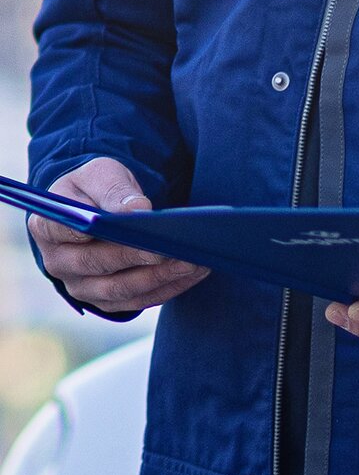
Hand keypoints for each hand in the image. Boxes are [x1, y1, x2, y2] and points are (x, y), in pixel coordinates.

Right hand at [26, 157, 209, 314]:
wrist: (94, 206)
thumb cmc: (95, 188)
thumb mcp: (101, 174)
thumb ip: (114, 189)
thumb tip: (137, 211)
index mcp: (48, 226)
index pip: (67, 230)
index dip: (101, 230)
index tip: (137, 224)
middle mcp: (57, 262)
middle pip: (99, 264)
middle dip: (141, 256)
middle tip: (177, 246)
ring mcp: (80, 286)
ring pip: (121, 289)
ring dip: (160, 278)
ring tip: (195, 261)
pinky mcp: (104, 300)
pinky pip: (137, 300)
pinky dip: (167, 288)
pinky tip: (194, 273)